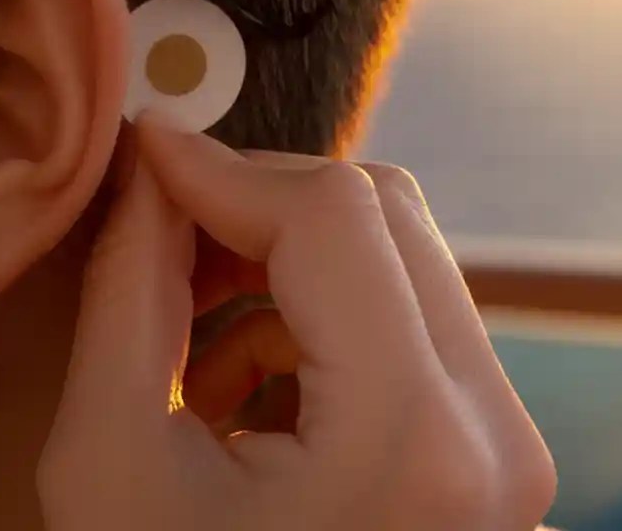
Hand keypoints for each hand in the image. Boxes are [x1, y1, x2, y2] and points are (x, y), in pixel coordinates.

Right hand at [37, 114, 556, 529]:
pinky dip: (331, 323)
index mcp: (411, 441)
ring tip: (204, 342)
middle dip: (264, 206)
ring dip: (294, 268)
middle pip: (388, 218)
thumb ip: (130, 298)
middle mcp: (493, 434)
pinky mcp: (496, 453)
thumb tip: (152, 185)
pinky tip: (257, 388)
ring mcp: (510, 446)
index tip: (148, 153)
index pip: (334, 217)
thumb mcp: (111, 468)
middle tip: (169, 233)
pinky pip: (418, 325)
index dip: (227, 166)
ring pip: (407, 263)